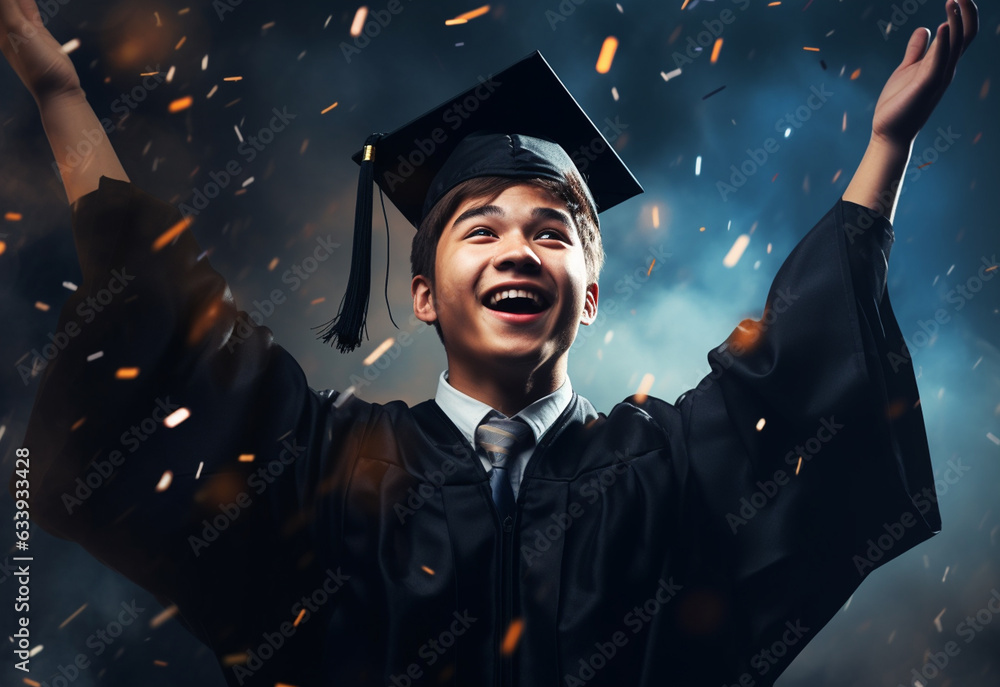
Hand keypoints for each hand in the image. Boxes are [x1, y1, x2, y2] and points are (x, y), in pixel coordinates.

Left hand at [0, 0, 81, 102]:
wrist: (59, 91)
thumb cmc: (37, 66)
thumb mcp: (18, 30)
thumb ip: (8, 5)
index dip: (4, 0)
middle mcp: (5, 27)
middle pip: (4, 4)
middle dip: (8, 0)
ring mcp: (21, 29)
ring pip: (14, 3)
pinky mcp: (37, 33)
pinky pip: (28, 8)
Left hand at [870, 0, 977, 149]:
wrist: (889, 131)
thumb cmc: (898, 102)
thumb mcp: (907, 69)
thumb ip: (916, 50)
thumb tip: (924, 29)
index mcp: (942, 64)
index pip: (961, 34)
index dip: (963, 14)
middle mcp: (946, 69)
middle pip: (964, 35)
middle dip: (966, 12)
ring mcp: (938, 78)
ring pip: (954, 45)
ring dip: (955, 21)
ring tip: (953, 0)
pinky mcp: (925, 86)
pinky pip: (938, 62)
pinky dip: (941, 44)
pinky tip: (940, 26)